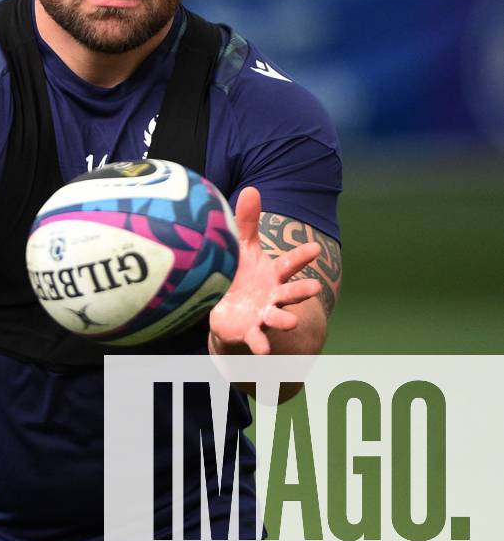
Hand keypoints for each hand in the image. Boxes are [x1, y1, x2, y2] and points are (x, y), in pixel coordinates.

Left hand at [209, 187, 320, 355]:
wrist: (225, 308)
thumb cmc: (238, 272)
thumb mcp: (241, 246)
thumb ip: (247, 221)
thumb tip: (252, 189)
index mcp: (273, 273)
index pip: (289, 263)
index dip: (302, 257)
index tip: (316, 249)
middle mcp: (273, 295)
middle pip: (290, 292)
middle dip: (303, 291)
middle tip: (315, 288)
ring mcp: (263, 315)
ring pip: (278, 317)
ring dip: (285, 321)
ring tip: (292, 323)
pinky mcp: (250, 331)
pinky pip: (257, 339)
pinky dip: (260, 345)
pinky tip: (264, 351)